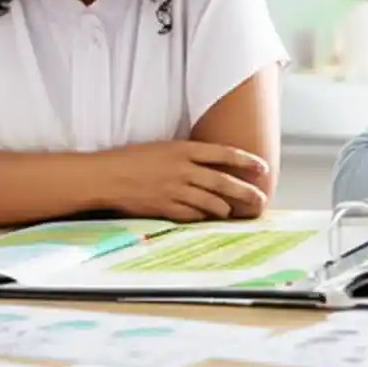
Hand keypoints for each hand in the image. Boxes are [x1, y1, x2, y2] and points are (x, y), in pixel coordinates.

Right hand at [93, 141, 270, 221]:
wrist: (105, 176)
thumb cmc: (132, 159)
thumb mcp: (164, 148)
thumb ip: (189, 156)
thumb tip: (212, 166)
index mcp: (184, 149)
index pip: (225, 154)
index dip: (247, 161)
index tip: (262, 168)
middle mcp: (183, 169)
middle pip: (225, 182)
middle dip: (247, 192)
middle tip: (261, 200)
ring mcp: (175, 190)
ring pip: (212, 203)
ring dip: (226, 209)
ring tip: (234, 212)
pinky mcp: (166, 208)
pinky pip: (194, 215)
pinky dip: (204, 217)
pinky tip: (209, 218)